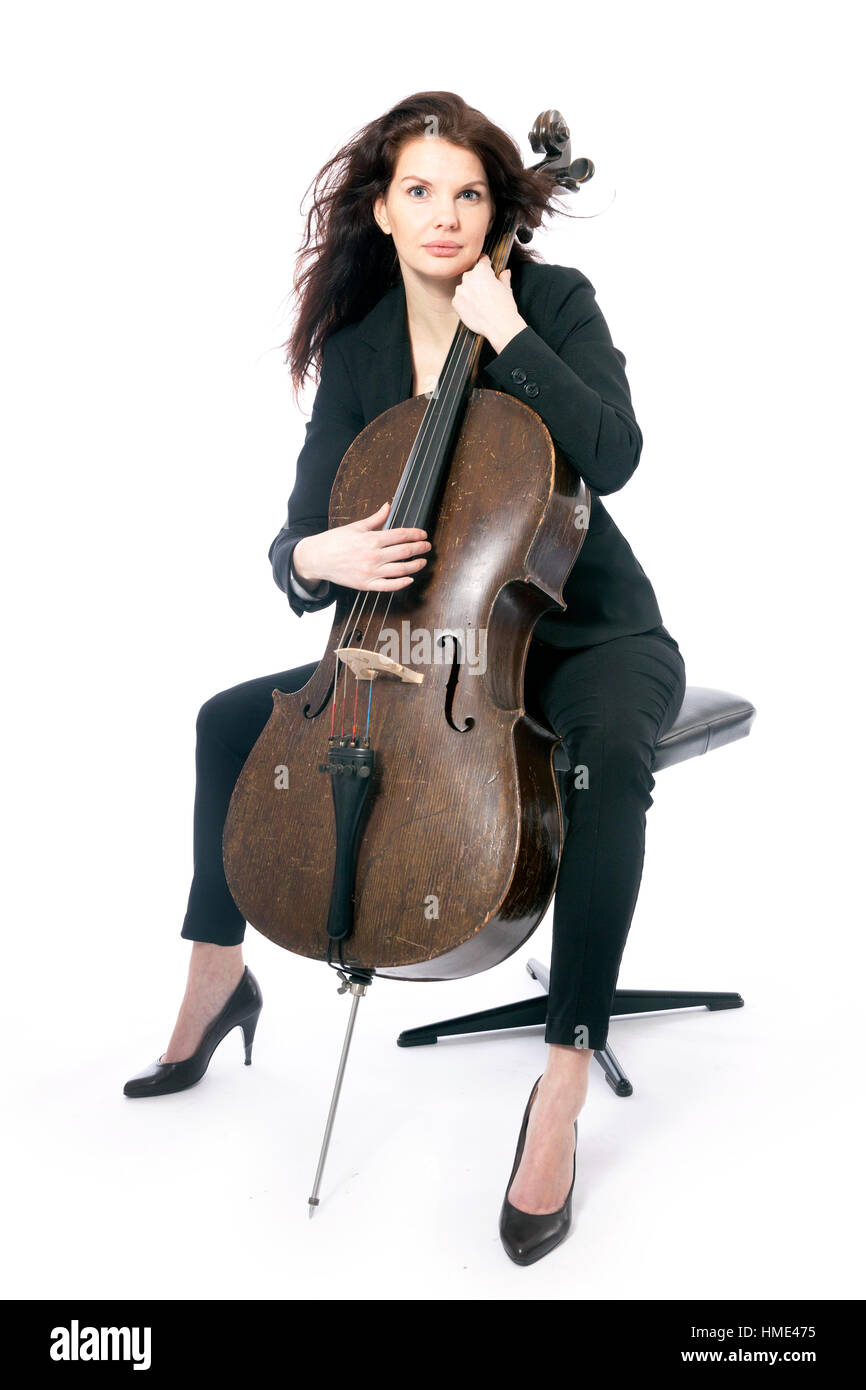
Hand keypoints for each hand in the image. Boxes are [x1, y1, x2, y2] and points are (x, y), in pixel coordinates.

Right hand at [293, 502, 431, 591]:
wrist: (317, 558)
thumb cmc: (335, 541)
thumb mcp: (356, 526)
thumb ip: (375, 519)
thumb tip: (387, 506)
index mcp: (371, 539)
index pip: (400, 535)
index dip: (415, 534)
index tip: (423, 534)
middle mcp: (373, 556)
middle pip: (404, 552)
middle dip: (419, 549)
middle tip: (427, 547)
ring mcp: (370, 572)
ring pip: (400, 570)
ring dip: (415, 566)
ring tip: (422, 562)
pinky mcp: (366, 585)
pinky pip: (388, 586)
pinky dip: (401, 583)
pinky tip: (409, 579)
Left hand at [451, 254, 526, 353]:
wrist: (499, 325)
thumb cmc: (505, 307)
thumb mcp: (507, 289)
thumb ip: (504, 278)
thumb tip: (505, 272)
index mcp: (482, 270)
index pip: (482, 260)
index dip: (486, 264)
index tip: (486, 266)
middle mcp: (469, 277)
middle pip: (471, 275)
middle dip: (477, 281)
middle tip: (486, 292)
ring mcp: (461, 290)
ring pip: (464, 288)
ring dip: (469, 292)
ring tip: (480, 303)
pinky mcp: (456, 302)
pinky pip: (458, 300)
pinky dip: (464, 303)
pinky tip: (474, 309)